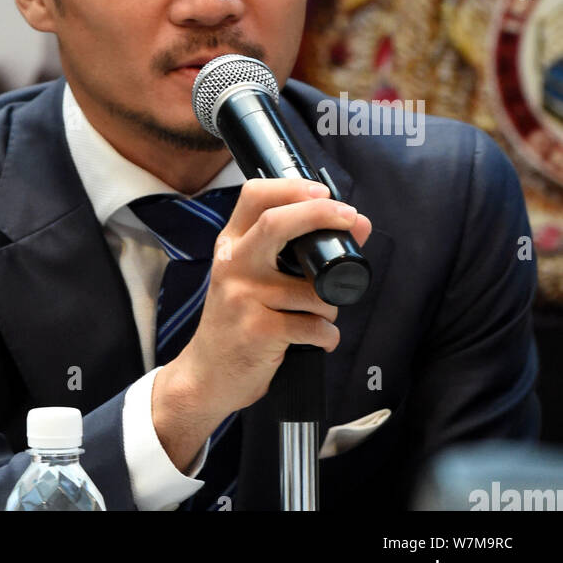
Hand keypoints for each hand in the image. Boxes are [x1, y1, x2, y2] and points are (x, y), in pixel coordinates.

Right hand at [152, 178, 371, 468]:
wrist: (207, 375)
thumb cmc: (236, 322)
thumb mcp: (250, 278)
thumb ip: (292, 250)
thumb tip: (355, 224)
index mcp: (231, 245)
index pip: (254, 196)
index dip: (292, 187)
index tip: (323, 192)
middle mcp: (233, 264)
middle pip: (277, 224)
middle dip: (320, 215)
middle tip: (350, 217)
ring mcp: (243, 296)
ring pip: (312, 288)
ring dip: (332, 303)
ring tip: (320, 315)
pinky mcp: (257, 330)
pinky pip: (314, 326)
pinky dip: (328, 334)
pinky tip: (319, 339)